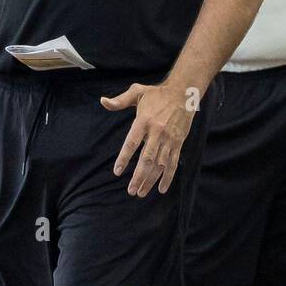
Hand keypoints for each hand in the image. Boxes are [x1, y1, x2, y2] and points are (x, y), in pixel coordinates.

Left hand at [102, 79, 199, 197]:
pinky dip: (168, 177)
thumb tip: (102, 101)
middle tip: (131, 190)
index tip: (117, 172)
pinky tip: (162, 189)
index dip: (124, 158)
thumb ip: (119, 101)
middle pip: (147, 158)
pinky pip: (173, 163)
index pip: (132, 143)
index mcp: (144, 121)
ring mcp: (169, 139)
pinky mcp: (178, 143)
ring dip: (151, 180)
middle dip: (138, 176)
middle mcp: (157, 132)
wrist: (183, 92)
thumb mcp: (137, 92)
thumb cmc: (157, 94)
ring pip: (160, 164)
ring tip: (141, 192)